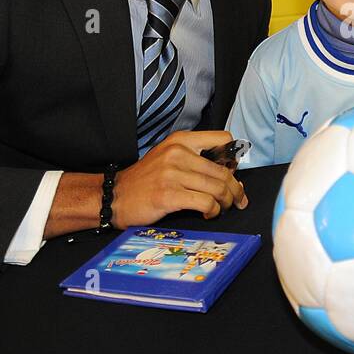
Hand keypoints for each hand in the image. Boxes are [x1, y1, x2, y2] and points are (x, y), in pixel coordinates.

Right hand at [112, 130, 248, 226]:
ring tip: (223, 208)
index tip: (235, 173)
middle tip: (239, 199)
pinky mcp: (169, 195)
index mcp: (180, 140)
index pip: (223, 140)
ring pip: (217, 188)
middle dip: (236, 189)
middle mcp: (178, 153)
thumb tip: (230, 171)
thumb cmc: (145, 180)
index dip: (234, 159)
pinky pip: (205, 203)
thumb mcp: (169, 157)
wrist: (115, 196)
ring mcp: (172, 174)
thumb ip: (195, 159)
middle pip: (224, 171)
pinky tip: (209, 213)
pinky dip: (213, 211)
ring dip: (226, 202)